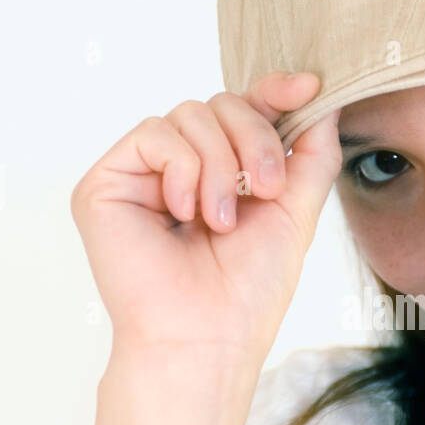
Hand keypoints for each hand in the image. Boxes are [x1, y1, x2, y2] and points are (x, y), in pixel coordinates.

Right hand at [70, 72, 340, 364]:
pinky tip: (185, 213)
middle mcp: (180, 170)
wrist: (205, 337)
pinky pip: (154, 133)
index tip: (307, 87)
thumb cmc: (248, 292)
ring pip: (189, 113)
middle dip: (255, 139)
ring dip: (220, 165)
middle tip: (267, 189)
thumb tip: (318, 93)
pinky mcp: (106, 183)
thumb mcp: (296, 211)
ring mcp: (142, 175)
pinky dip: (181, 168)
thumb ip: (311, 153)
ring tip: (220, 221)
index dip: (273, 92)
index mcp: (223, 175)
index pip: (244, 111)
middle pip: (220, 103)